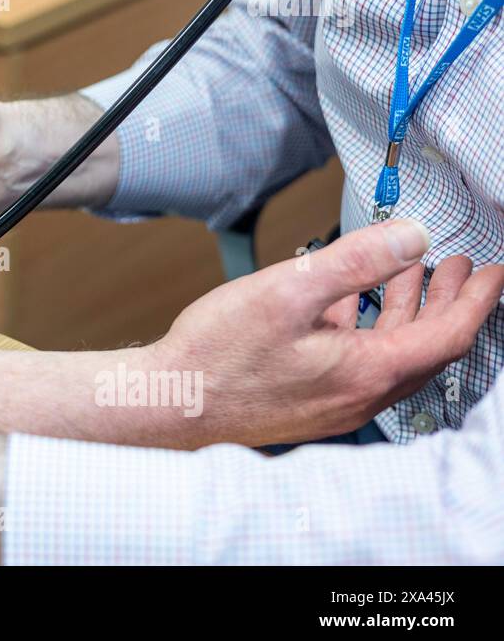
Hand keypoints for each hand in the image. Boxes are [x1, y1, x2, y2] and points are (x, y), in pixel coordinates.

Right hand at [151, 219, 503, 447]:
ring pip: (390, 354)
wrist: (169, 404)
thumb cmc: (216, 356)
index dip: (475, 299)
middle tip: (458, 267)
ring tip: (408, 274)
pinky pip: (358, 363)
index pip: (447, 335)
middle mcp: (359, 396)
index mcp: (366, 371)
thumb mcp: (288, 292)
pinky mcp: (309, 404)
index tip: (490, 272)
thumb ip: (355, 261)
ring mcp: (334, 403)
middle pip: (425, 347)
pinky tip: (346, 304)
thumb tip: (411, 236)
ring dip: (405, 311)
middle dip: (445, 301)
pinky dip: (368, 328)